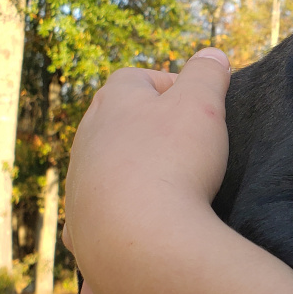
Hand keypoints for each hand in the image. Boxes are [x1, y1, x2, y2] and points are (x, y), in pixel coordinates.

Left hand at [61, 47, 231, 262]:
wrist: (141, 239)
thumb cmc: (173, 162)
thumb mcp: (203, 104)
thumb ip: (208, 73)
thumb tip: (213, 54)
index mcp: (114, 100)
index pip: (142, 79)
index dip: (175, 88)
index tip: (202, 109)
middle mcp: (88, 137)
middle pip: (119, 121)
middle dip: (151, 129)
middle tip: (188, 147)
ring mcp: (79, 181)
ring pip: (105, 166)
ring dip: (132, 171)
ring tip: (169, 187)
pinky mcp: (81, 222)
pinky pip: (96, 212)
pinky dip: (115, 215)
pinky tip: (136, 224)